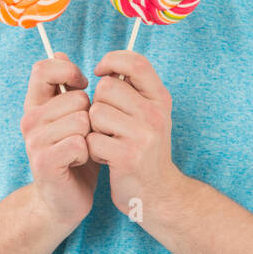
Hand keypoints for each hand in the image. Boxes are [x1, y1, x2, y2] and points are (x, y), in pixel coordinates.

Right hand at [21, 52, 97, 227]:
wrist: (65, 200)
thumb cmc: (74, 155)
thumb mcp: (72, 116)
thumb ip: (66, 87)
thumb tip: (59, 52)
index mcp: (35, 105)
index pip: (44, 68)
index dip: (68, 71)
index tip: (82, 85)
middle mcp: (30, 120)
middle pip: (76, 98)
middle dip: (90, 116)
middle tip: (82, 136)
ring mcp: (34, 141)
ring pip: (81, 120)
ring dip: (90, 137)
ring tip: (80, 150)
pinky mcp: (44, 161)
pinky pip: (80, 143)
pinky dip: (88, 155)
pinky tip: (78, 163)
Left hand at [86, 51, 183, 220]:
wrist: (159, 193)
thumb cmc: (145, 149)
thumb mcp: (148, 115)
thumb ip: (131, 90)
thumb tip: (102, 67)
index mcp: (160, 99)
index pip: (136, 62)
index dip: (113, 60)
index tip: (100, 71)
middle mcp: (155, 114)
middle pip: (107, 87)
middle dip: (99, 104)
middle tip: (109, 124)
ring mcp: (143, 135)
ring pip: (96, 113)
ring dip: (94, 128)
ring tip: (109, 141)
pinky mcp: (127, 157)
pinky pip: (92, 139)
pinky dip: (93, 150)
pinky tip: (107, 158)